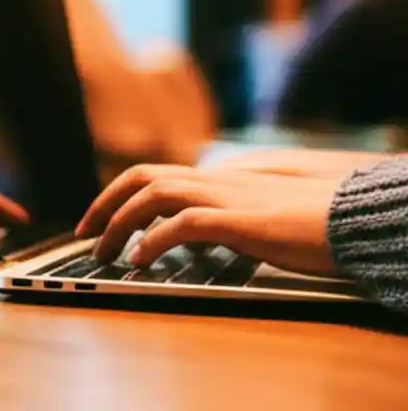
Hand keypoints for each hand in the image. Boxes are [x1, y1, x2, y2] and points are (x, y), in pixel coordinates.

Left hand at [75, 164, 344, 275]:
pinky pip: (182, 223)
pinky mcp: (237, 220)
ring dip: (119, 222)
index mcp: (217, 179)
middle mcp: (215, 181)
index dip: (119, 194)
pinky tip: (139, 260)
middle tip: (85, 235)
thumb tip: (194, 230)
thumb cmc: (310, 221)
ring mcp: (225, 197)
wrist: (351, 219)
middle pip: (141, 176)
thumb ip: (223, 215)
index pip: (154, 174)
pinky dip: (153, 240)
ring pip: (153, 194)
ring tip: (103, 253)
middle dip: (105, 204)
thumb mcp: (255, 215)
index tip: (97, 220)